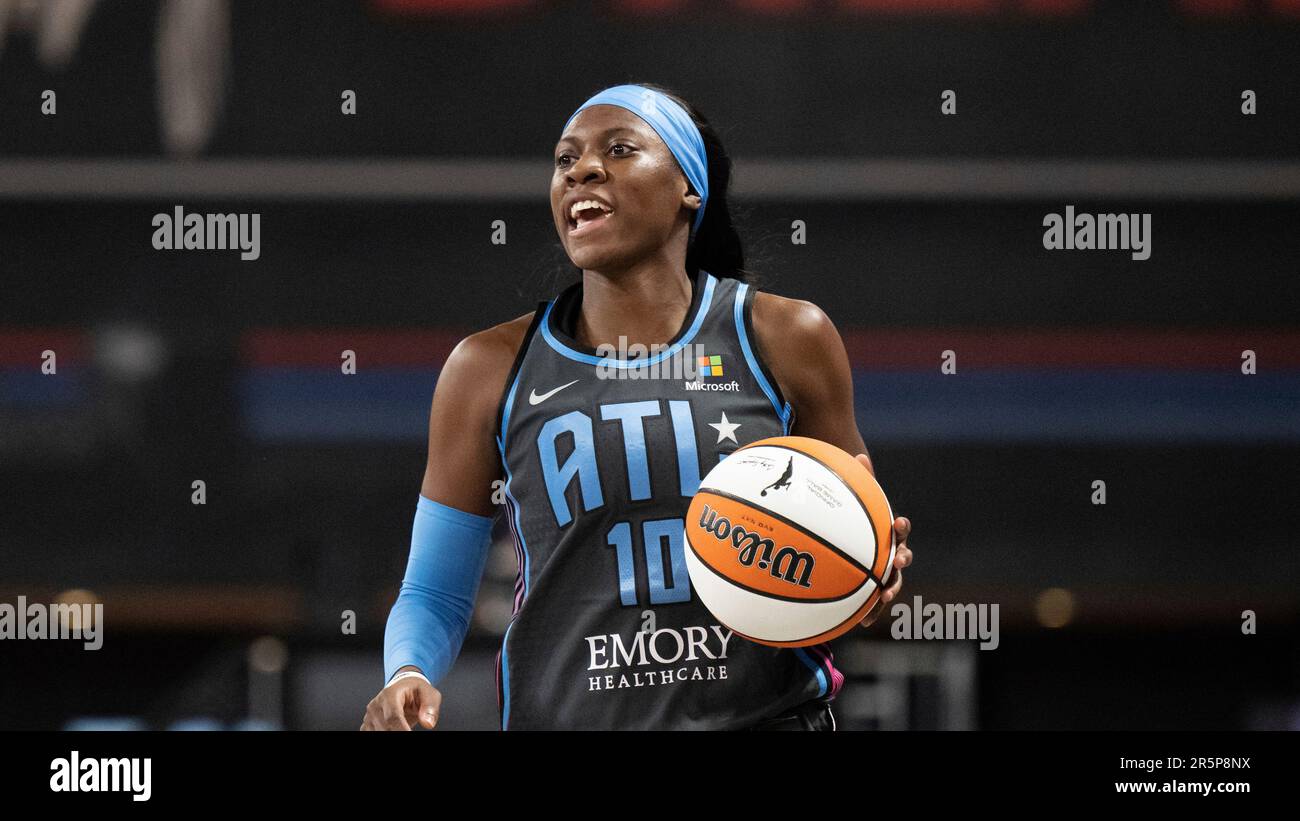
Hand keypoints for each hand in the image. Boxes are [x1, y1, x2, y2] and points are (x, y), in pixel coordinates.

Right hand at [360, 668, 441, 730]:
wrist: (403, 688)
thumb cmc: (415, 690)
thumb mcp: (430, 693)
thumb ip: (430, 707)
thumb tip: (427, 723)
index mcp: (390, 694)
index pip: (393, 716)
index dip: (401, 730)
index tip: (410, 733)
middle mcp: (376, 704)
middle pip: (385, 728)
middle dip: (399, 732)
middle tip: (411, 729)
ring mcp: (369, 715)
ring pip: (378, 733)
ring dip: (392, 733)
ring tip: (405, 727)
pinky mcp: (367, 724)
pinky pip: (371, 734)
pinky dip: (384, 733)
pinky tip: (394, 729)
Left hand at [855, 454, 911, 628]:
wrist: (852, 542)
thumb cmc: (857, 520)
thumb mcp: (857, 501)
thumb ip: (860, 481)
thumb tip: (859, 455)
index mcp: (889, 534)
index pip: (900, 530)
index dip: (901, 528)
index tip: (898, 523)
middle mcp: (892, 554)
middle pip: (902, 558)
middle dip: (902, 560)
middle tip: (897, 561)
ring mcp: (884, 574)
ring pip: (893, 583)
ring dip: (891, 590)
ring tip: (885, 597)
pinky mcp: (874, 591)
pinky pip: (874, 603)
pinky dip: (871, 612)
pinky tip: (862, 623)